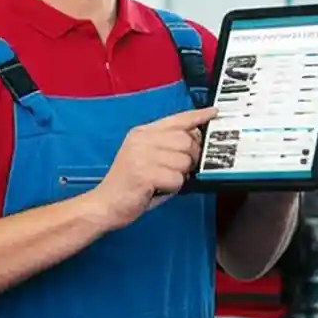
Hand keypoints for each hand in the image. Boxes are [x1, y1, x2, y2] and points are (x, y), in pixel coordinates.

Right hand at [89, 105, 218, 229]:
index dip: (197, 116)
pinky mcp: (144, 174)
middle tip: (181, 170)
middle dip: (191, 158)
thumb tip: (195, 140)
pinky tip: (158, 189)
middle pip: (186, 140)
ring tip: (163, 181)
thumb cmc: (129, 185)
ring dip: (180, 176)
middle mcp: (142, 140)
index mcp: (142, 133)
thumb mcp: (145, 157)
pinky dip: (173, 188)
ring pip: (184, 161)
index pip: (176, 119)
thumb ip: (166, 145)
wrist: (105, 204)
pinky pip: (177, 179)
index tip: (213, 113)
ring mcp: (142, 156)